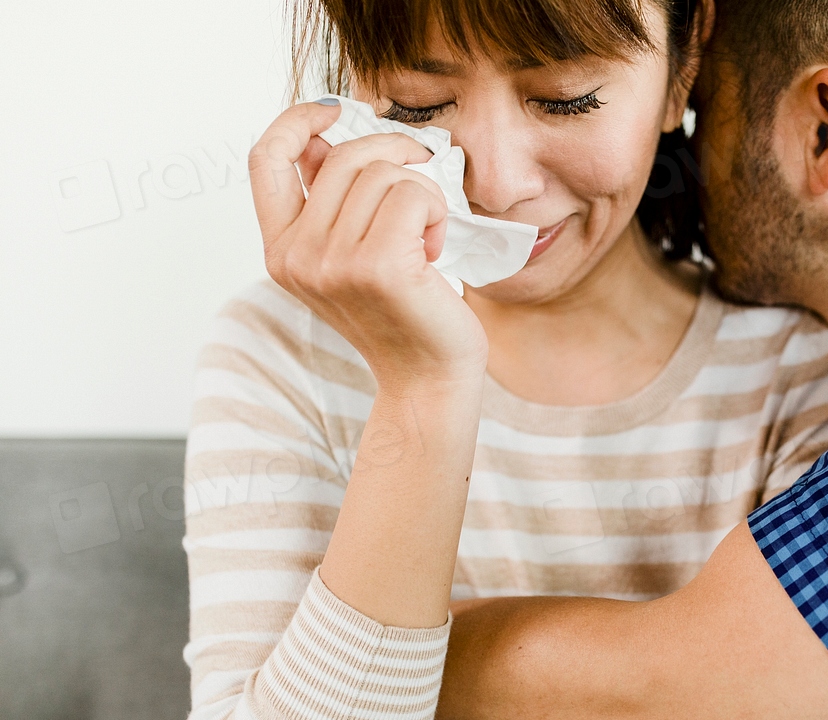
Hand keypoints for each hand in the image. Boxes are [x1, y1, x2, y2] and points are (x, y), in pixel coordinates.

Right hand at [248, 102, 487, 390]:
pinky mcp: (378, 267)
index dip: (298, 119)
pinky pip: (414, 194)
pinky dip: (437, 211)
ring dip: (422, 194)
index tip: (336, 109)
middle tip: (423, 186)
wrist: (428, 378)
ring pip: (384, 173)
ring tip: (425, 238)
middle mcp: (296, 257)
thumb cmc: (403, 313)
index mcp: (280, 251)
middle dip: (394, 156)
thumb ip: (330, 200)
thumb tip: (323, 136)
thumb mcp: (351, 254)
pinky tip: (435, 249)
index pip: (266, 158)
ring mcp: (333, 264)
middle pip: (344, 156)